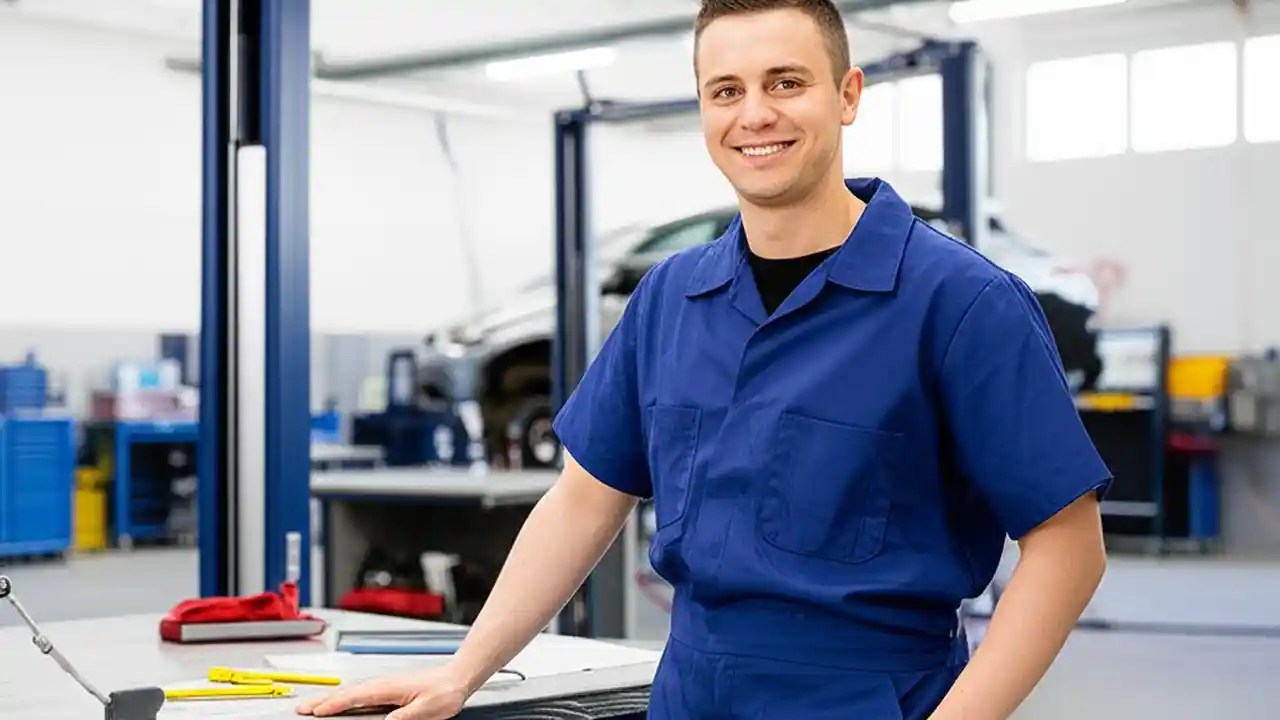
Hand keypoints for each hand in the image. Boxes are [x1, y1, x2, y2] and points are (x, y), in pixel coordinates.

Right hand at [295, 664, 472, 718]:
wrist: (456, 678)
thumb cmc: (444, 691)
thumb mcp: (426, 709)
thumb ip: (404, 717)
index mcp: (388, 687)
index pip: (355, 696)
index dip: (334, 704)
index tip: (316, 711)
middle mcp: (383, 684)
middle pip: (346, 693)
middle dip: (323, 700)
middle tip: (302, 708)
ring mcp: (384, 685)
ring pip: (351, 693)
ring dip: (331, 699)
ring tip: (314, 707)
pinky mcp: (388, 690)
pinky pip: (360, 695)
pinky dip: (345, 699)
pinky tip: (340, 704)